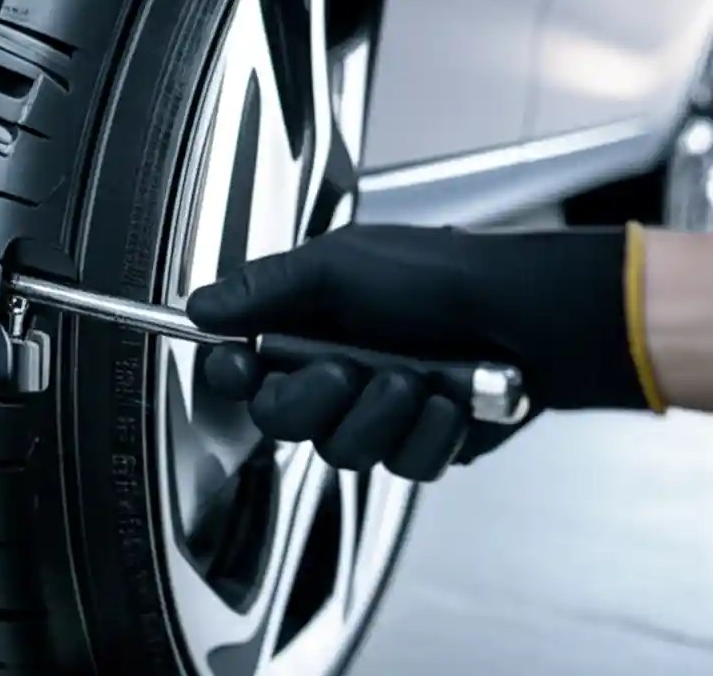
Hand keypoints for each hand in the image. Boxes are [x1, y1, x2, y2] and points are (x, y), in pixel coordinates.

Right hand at [187, 224, 645, 479]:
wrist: (530, 313)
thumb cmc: (439, 276)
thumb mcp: (339, 265)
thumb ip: (264, 287)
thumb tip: (201, 305)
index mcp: (303, 326)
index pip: (238, 367)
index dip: (231, 374)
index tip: (240, 366)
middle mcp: (331, 373)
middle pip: (278, 420)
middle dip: (312, 398)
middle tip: (345, 368)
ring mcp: (374, 413)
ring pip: (341, 450)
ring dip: (381, 412)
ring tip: (417, 376)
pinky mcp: (418, 445)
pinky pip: (402, 466)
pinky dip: (429, 433)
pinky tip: (448, 401)